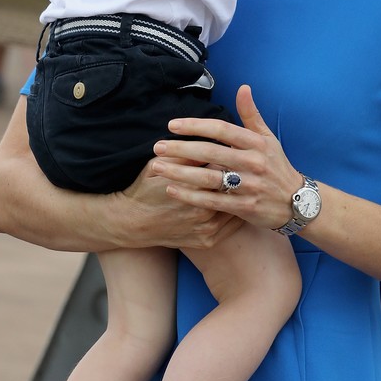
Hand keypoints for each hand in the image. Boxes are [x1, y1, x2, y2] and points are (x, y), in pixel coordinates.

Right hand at [118, 158, 242, 249]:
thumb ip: (186, 155)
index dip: (230, 155)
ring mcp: (207, 228)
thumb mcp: (159, 164)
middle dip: (241, 174)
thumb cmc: (144, 190)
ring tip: (248, 182)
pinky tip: (240, 202)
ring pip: (237, 207)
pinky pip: (232, 226)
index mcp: (194, 186)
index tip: (235, 148)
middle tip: (246, 165)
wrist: (131, 224)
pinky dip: (238, 213)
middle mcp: (204, 209)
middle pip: (235, 186)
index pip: (224, 165)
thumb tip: (210, 140)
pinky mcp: (207, 240)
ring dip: (242, 194)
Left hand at [152, 84, 302, 230]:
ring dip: (180, 173)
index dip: (195, 126)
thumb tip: (243, 87)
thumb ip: (251, 114)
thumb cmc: (277, 167)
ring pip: (209, 177)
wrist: (298, 202)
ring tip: (157, 167)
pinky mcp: (245, 207)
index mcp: (256, 143)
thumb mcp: (269, 139)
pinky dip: (190, 196)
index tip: (172, 125)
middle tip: (157, 147)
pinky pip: (212, 201)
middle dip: (180, 148)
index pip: (221, 130)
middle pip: (210, 152)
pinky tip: (172, 190)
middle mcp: (253, 163)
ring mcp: (249, 186)